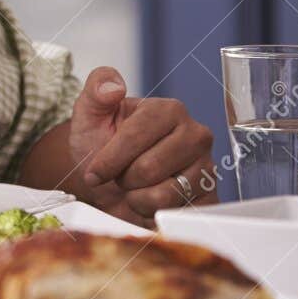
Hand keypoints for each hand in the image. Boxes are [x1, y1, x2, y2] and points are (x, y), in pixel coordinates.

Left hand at [69, 67, 215, 225]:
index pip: (135, 136)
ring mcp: (206, 166)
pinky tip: (148, 200)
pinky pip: (176, 212)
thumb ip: (96, 90)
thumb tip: (113, 86)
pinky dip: (152, 212)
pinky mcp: (208, 196)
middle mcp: (195, 135)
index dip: (108, 159)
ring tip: (135, 186)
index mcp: (168, 109)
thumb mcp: (89, 115)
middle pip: (148, 167)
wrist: (109, 184)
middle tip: (121, 174)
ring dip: (136, 197)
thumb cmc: (101, 146)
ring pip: (164, 193)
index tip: (94, 170)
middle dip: (123, 178)